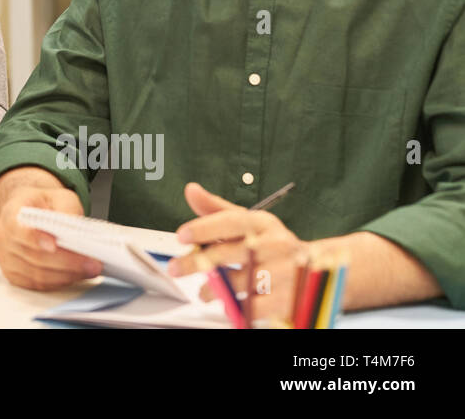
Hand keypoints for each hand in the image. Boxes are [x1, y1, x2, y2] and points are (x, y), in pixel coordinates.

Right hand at [0, 168, 102, 290]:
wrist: (27, 211)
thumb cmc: (41, 204)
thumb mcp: (58, 196)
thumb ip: (66, 208)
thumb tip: (75, 227)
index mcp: (10, 214)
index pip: (19, 229)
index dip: (36, 239)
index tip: (55, 245)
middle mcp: (4, 237)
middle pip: (34, 256)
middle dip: (66, 262)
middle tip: (91, 262)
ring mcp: (7, 258)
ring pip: (37, 275)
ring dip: (66, 275)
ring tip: (89, 269)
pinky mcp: (14, 274)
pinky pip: (37, 285)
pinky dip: (59, 282)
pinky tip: (74, 275)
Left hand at [167, 182, 306, 320]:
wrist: (318, 270)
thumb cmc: (272, 244)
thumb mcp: (248, 222)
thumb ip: (216, 210)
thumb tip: (190, 190)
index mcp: (263, 223)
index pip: (232, 221)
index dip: (205, 228)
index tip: (182, 235)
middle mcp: (276, 244)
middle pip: (233, 252)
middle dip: (199, 261)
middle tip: (176, 268)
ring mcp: (286, 272)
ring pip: (242, 281)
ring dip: (216, 288)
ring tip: (204, 292)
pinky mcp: (289, 299)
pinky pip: (255, 306)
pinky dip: (237, 306)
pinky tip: (229, 304)